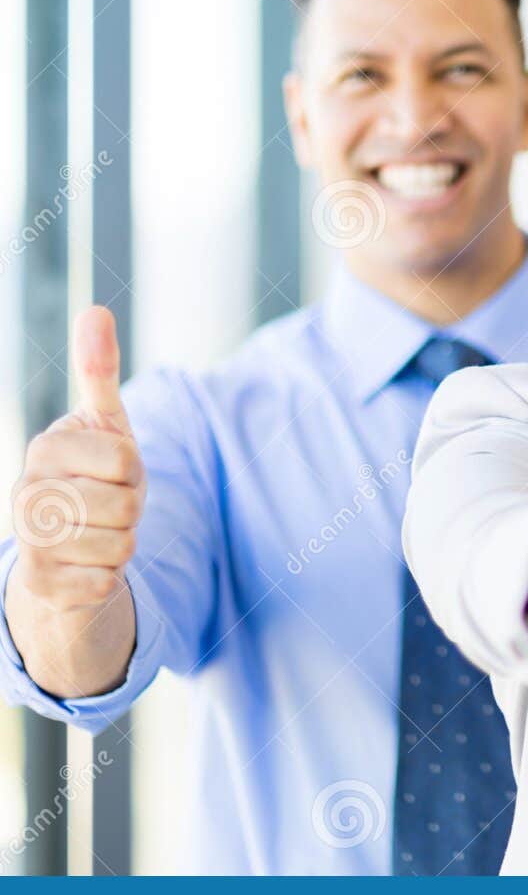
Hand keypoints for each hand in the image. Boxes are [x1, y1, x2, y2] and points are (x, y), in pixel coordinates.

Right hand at [11, 307, 144, 610]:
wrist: (73, 546)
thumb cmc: (97, 476)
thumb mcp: (105, 424)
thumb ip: (99, 370)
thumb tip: (94, 309)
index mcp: (46, 448)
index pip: (125, 461)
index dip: (134, 470)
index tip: (114, 471)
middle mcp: (25, 493)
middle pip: (125, 506)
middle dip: (132, 509)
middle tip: (109, 507)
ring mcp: (27, 541)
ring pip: (118, 546)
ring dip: (123, 544)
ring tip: (100, 534)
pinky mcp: (37, 585)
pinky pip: (104, 583)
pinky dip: (110, 577)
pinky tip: (88, 566)